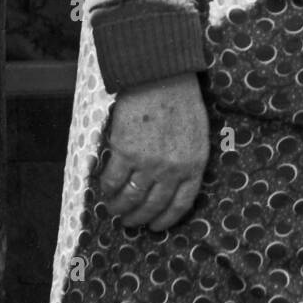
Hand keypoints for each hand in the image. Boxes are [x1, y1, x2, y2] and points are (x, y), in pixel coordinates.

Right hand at [98, 72, 209, 231]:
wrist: (162, 76)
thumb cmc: (182, 100)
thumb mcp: (198, 133)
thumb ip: (188, 159)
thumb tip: (173, 182)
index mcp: (194, 164)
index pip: (181, 204)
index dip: (166, 220)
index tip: (155, 226)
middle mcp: (173, 169)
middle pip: (153, 206)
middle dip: (139, 219)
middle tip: (129, 221)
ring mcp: (149, 162)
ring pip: (130, 198)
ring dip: (119, 208)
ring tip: (114, 209)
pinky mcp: (126, 151)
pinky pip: (112, 180)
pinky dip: (106, 189)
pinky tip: (104, 190)